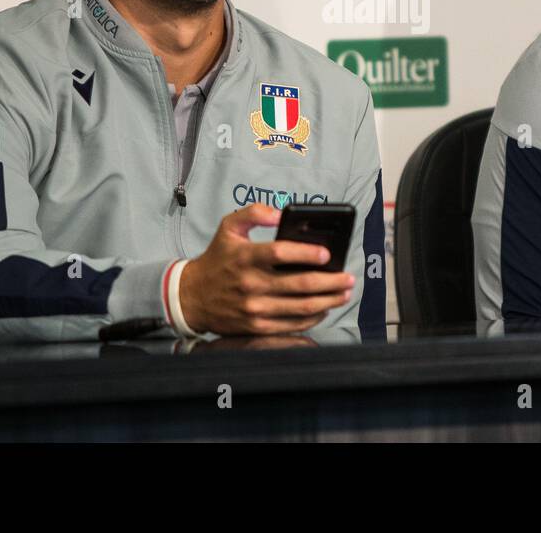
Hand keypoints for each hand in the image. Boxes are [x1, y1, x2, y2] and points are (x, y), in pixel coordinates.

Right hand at [180, 203, 354, 335]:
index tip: (327, 254)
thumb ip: (253, 212)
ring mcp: (255, 309)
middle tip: (349, 277)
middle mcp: (251, 284)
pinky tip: (324, 308)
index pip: (281, 253)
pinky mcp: (257, 327)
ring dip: (328, 301)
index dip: (307, 253)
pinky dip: (312, 318)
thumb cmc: (217, 259)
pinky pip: (292, 324)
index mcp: (245, 257)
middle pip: (299, 284)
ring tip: (344, 293)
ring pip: (301, 307)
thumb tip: (279, 212)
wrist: (192, 297)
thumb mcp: (228, 227)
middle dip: (330, 282)